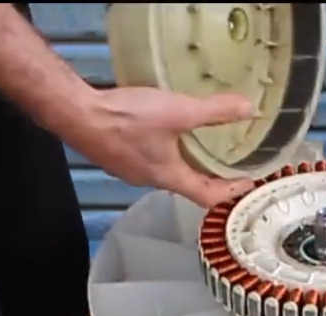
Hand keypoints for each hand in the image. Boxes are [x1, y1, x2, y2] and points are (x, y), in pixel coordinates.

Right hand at [65, 87, 258, 208]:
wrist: (76, 114)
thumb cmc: (126, 118)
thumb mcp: (177, 111)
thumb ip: (213, 112)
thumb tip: (247, 109)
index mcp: (168, 177)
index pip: (208, 197)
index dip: (231, 192)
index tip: (248, 183)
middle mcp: (149, 180)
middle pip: (188, 187)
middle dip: (210, 178)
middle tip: (230, 163)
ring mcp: (130, 171)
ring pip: (166, 173)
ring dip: (186, 165)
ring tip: (202, 147)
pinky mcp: (117, 157)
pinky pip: (148, 160)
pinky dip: (165, 153)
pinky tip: (164, 134)